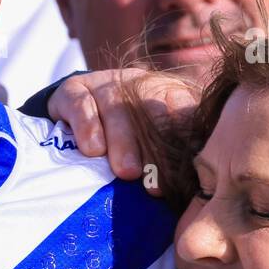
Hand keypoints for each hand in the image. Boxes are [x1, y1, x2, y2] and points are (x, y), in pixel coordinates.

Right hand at [46, 69, 197, 192]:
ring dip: (123, 141)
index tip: (183, 175)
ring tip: (126, 172)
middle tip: (154, 184)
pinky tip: (93, 150)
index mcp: (166, 91)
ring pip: (116, 108)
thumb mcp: (153, 141)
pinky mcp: (73, 88)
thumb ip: (175, 152)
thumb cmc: (125, 136)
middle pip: (150, 110)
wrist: (77, 109)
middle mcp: (137, 83)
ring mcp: (104, 83)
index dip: (183, 142)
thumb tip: (195, 183)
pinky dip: (88, 127)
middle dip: (153, 149)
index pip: (181, 110)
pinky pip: (81, 104)